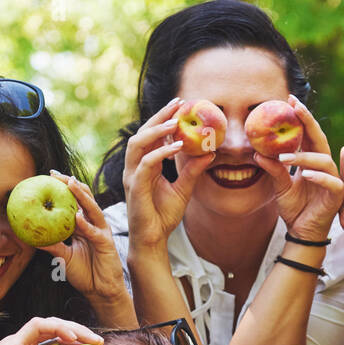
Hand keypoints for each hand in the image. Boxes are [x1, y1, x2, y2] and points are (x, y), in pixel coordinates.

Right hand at [0, 317, 100, 344]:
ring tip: (92, 340)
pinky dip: (57, 329)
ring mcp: (17, 342)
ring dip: (74, 329)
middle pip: (56, 331)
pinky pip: (39, 326)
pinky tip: (73, 339)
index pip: (54, 344)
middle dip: (80, 335)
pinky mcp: (13, 343)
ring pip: (50, 323)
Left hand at [38, 172, 128, 308]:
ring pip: (92, 209)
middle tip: (56, 174)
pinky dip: (86, 225)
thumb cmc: (85, 273)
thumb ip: (51, 246)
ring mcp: (101, 232)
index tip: (49, 176)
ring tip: (70, 184)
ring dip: (81, 196)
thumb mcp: (63, 257)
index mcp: (84, 225)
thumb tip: (31, 239)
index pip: (74, 201)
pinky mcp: (106, 244)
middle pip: (84, 198)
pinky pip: (94, 232)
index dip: (63, 188)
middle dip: (71, 184)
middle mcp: (93, 225)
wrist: (100, 291)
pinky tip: (76, 218)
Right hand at [122, 98, 214, 248]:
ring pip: (138, 144)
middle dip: (159, 116)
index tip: (180, 105)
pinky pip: (146, 164)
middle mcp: (136, 167)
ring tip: (176, 122)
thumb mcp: (184, 189)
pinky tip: (178, 146)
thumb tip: (210, 152)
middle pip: (142, 133)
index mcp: (145, 165)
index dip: (164, 119)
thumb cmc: (163, 216)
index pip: (151, 136)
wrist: (153, 240)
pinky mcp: (135, 187)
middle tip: (178, 104)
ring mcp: (133, 176)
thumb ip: (194, 170)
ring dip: (156, 130)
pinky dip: (161, 153)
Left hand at [255, 95, 343, 242]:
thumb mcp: (280, 186)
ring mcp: (332, 180)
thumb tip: (256, 153)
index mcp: (312, 160)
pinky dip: (318, 176)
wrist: (302, 232)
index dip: (301, 116)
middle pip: (320, 138)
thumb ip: (273, 169)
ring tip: (284, 157)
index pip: (308, 134)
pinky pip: (331, 182)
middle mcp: (324, 166)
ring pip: (324, 160)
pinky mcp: (336, 196)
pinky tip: (305, 173)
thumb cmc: (294, 208)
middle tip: (294, 106)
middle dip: (308, 121)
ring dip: (304, 155)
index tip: (289, 99)